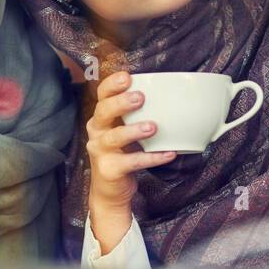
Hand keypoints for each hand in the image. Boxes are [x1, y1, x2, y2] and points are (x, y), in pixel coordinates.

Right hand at [85, 70, 174, 252]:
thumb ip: (137, 115)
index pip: (101, 96)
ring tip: (153, 127)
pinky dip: (152, 157)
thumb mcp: (125, 131)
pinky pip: (132, 162)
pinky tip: (169, 153)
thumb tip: (172, 96)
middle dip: (121, 103)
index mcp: (101, 118)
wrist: (110, 191)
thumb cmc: (123, 154)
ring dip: (134, 130)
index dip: (112, 85)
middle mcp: (97, 132)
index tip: (128, 76)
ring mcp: (101, 152)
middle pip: (103, 112)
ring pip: (115, 138)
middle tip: (140, 97)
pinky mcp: (110, 170)